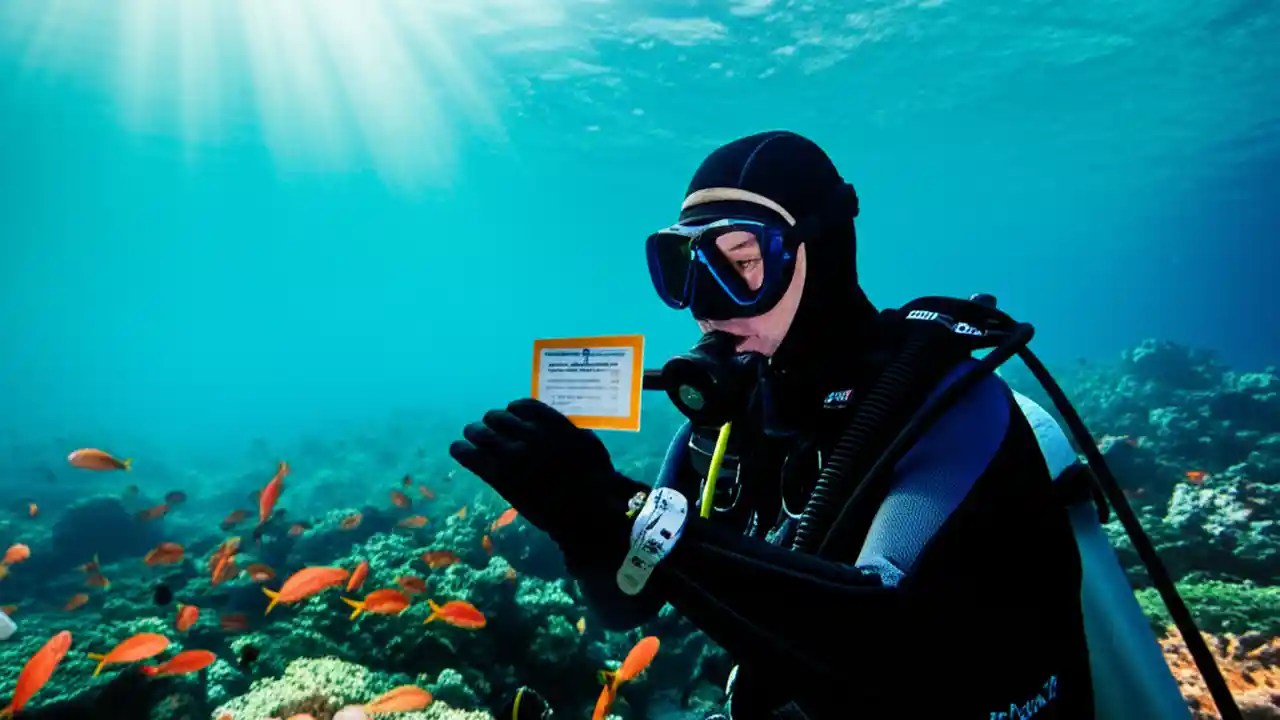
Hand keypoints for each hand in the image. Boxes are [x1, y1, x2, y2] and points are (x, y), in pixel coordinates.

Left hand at [448, 398, 646, 561]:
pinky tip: (458, 449)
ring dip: (474, 433)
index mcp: (551, 423)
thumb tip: (556, 429)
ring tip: (471, 436)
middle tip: (489, 430)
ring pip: (478, 432)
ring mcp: (512, 454)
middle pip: (496, 417)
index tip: (511, 418)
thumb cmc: (595, 480)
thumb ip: (567, 432)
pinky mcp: (498, 476)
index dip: (513, 411)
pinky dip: (461, 450)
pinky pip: (469, 455)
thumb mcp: (588, 444)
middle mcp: (528, 434)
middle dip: (492, 422)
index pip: (521, 406)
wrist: (586, 511)